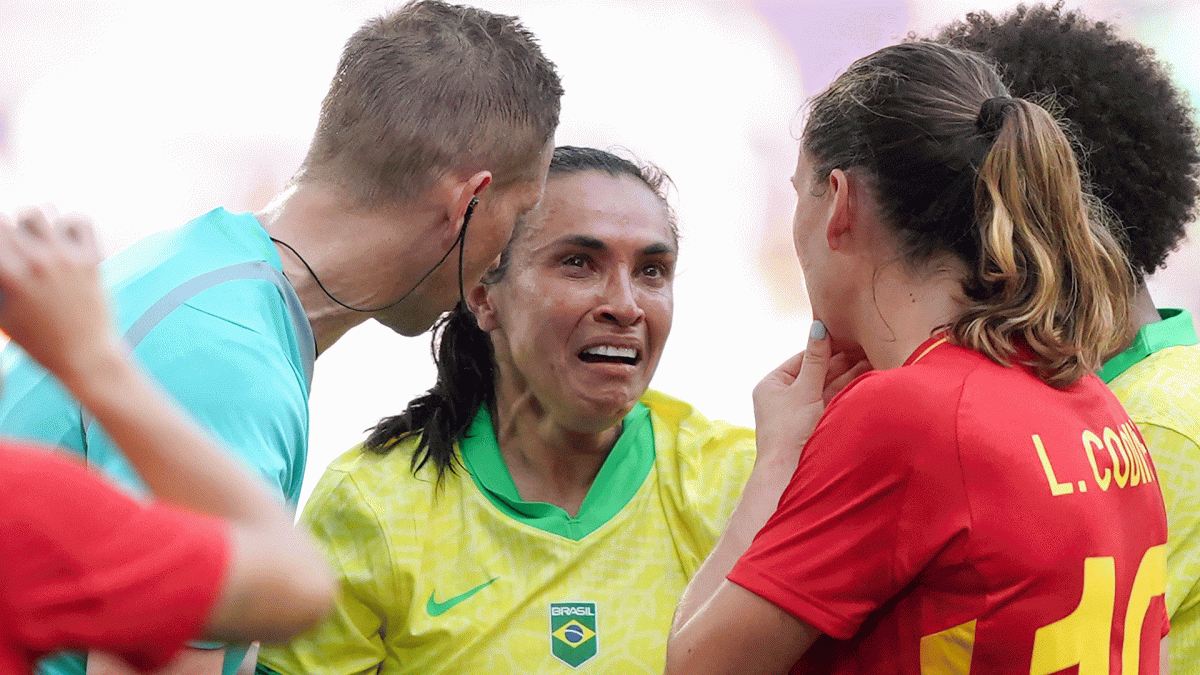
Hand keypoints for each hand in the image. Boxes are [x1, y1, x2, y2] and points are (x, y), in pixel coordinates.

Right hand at [0, 208, 121, 384]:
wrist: (86, 356)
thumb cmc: (38, 341)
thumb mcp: (2, 315)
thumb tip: (1, 263)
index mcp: (11, 277)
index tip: (3, 252)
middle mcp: (38, 262)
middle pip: (10, 221)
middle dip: (8, 235)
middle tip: (15, 254)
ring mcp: (67, 258)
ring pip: (39, 213)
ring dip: (33, 226)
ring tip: (35, 244)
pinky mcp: (91, 259)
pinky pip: (78, 221)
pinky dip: (68, 226)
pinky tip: (63, 242)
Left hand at [752, 321, 870, 474]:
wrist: (791, 473)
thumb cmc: (790, 431)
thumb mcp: (804, 389)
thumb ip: (816, 359)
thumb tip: (819, 326)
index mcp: (772, 384)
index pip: (803, 358)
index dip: (825, 346)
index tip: (847, 333)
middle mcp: (785, 396)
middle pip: (817, 371)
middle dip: (841, 360)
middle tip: (866, 343)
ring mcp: (801, 410)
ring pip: (828, 386)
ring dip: (849, 373)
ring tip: (872, 356)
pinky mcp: (817, 422)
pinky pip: (834, 399)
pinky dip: (849, 389)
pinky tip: (867, 376)